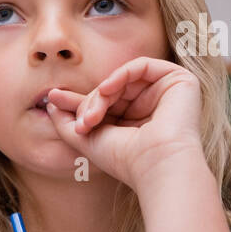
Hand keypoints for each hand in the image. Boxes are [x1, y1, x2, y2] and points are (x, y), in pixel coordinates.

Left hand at [43, 56, 203, 190]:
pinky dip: (120, 75)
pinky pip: (142, 66)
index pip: (103, 103)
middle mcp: (153, 107)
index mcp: (136, 123)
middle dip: (88, 102)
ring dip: (100, 94)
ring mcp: (167, 93)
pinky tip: (106, 90)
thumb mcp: (86, 139)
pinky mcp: (180, 81)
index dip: (77, 101)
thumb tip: (51, 103)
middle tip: (80, 123)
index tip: (51, 99)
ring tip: (91, 117)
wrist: (156, 165)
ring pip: (122, 79)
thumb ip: (66, 121)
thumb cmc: (124, 160)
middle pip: (111, 90)